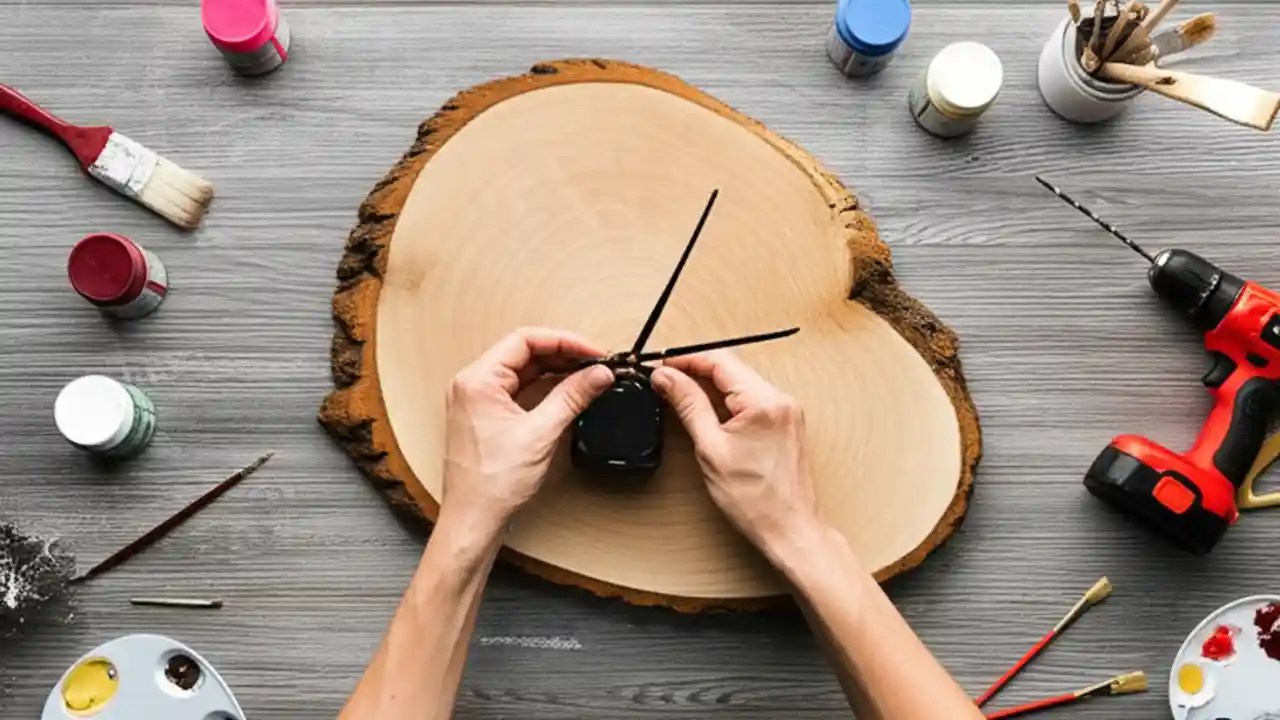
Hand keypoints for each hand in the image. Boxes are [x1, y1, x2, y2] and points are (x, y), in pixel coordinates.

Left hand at [442, 328, 613, 528]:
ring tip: (587, 374)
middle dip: (562, 353)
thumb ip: (572, 397)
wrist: (474, 520)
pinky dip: (544, 387)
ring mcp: (478, 400)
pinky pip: (518, 389)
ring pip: (522, 371)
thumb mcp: (540, 433)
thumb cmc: (492, 483)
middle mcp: (473, 385)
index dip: (564, 340)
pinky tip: (567, 391)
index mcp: (477, 380)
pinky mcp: (486, 416)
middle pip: (523, 352)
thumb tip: (598, 374)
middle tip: (595, 362)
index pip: (524, 340)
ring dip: (555, 370)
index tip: (592, 351)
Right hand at [650, 351, 820, 560]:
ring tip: (682, 396)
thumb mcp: (710, 448)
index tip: (662, 364)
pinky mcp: (786, 422)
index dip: (686, 358)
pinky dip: (727, 400)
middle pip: (731, 368)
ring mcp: (786, 410)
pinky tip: (709, 411)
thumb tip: (668, 377)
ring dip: (710, 385)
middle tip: (666, 380)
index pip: (720, 360)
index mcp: (764, 401)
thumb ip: (688, 405)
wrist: (789, 529)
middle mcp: (781, 399)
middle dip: (696, 370)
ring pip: (740, 383)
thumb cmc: (756, 500)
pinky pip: (752, 398)